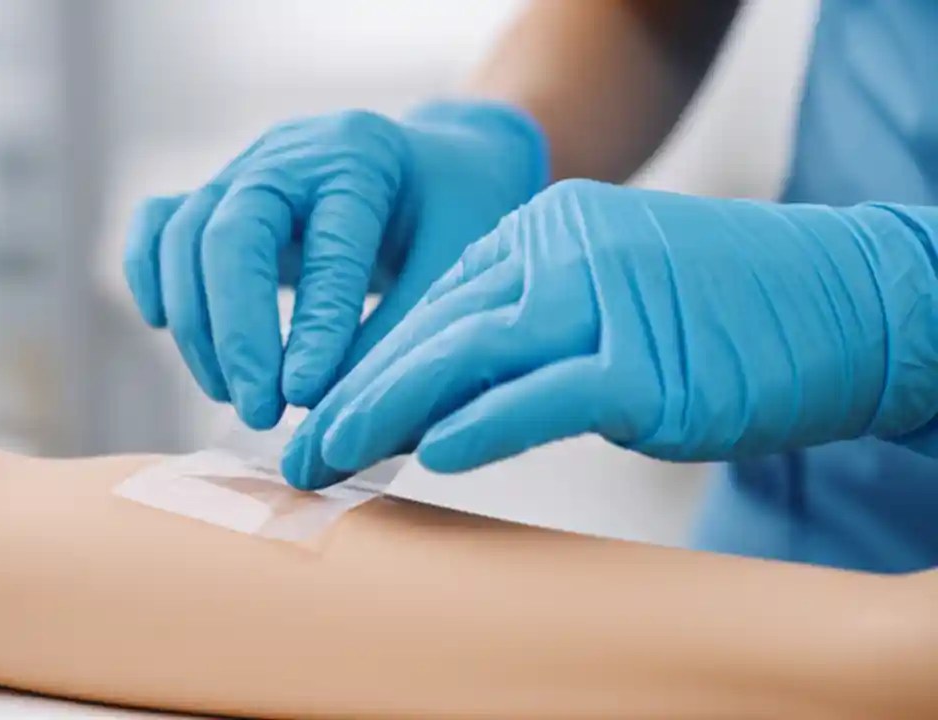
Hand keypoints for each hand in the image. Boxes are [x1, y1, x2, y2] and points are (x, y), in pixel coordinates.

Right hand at [123, 101, 545, 427]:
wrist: (434, 167)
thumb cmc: (454, 215)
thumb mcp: (458, 264)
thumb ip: (402, 335)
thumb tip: (337, 423)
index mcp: (361, 157)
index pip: (328, 246)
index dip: (316, 328)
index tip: (308, 399)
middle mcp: (289, 154)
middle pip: (231, 235)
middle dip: (238, 334)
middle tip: (259, 413)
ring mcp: (241, 171)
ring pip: (183, 239)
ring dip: (198, 330)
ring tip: (238, 399)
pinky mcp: (212, 199)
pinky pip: (156, 226)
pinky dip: (147, 276)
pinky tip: (164, 330)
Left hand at [282, 180, 937, 488]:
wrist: (851, 303)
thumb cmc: (729, 312)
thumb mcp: (615, 298)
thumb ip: (534, 332)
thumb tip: (446, 404)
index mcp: (551, 229)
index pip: (438, 303)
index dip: (374, 365)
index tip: (328, 414)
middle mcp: (566, 250)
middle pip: (435, 327)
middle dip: (357, 393)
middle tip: (302, 451)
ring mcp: (606, 299)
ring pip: (467, 354)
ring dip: (386, 412)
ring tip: (332, 458)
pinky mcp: (646, 362)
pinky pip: (541, 395)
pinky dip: (480, 424)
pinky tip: (429, 452)